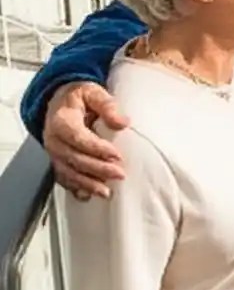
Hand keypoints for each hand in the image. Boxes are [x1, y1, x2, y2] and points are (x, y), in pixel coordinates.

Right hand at [44, 81, 129, 200]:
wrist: (59, 102)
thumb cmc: (78, 97)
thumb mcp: (94, 93)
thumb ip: (108, 105)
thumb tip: (123, 123)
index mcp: (61, 120)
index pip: (78, 137)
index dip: (97, 148)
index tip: (116, 155)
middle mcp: (53, 139)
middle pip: (74, 158)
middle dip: (98, 168)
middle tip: (119, 174)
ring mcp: (53, 153)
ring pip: (68, 172)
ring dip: (87, 183)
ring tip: (107, 192)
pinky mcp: (57, 161)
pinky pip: (63, 178)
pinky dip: (75, 188)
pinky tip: (88, 196)